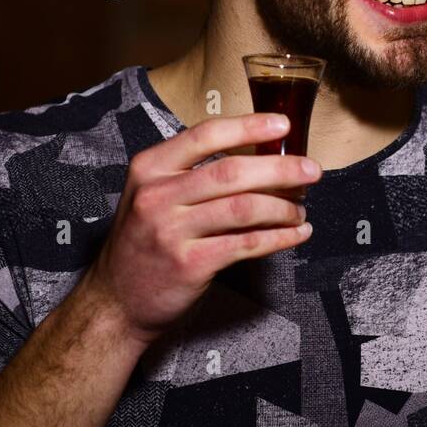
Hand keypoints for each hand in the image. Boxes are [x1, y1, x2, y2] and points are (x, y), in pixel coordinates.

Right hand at [82, 112, 321, 344]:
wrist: (115, 301)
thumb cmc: (144, 242)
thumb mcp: (152, 196)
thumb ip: (192, 174)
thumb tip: (260, 156)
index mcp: (150, 168)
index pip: (206, 135)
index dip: (249, 126)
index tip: (284, 125)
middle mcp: (157, 196)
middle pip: (232, 172)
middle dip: (281, 169)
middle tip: (312, 171)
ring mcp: (172, 231)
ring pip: (244, 208)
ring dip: (283, 207)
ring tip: (300, 209)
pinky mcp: (190, 264)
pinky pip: (248, 244)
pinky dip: (280, 237)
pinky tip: (296, 233)